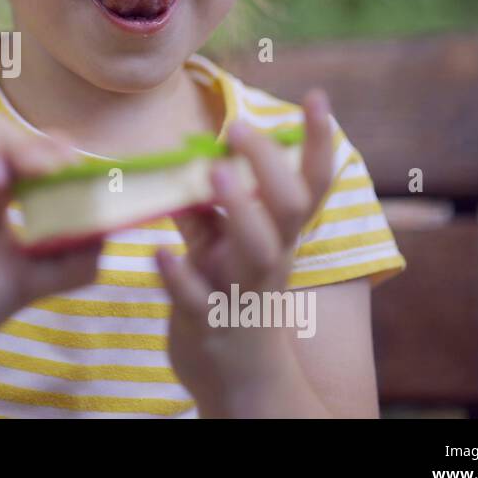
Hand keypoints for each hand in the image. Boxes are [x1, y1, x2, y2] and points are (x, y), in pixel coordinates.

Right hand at [0, 111, 104, 370]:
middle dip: (33, 148)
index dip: (58, 154)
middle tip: (52, 169)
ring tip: (4, 182)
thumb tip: (112, 229)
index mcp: (1, 194)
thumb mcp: (31, 279)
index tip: (80, 169)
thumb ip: (73, 259)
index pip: (34, 154)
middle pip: (9, 137)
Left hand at [155, 89, 336, 410]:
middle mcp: (270, 260)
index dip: (318, 142)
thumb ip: (205, 205)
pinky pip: (196, 298)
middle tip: (239, 127)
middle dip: (269, 164)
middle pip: (287, 207)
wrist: (240, 381)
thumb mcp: (222, 246)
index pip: (310, 184)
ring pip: (256, 251)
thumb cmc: (230, 296)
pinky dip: (177, 274)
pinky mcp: (209, 323)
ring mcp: (242, 292)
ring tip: (217, 170)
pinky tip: (159, 252)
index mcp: (279, 236)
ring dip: (239, 209)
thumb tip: (185, 156)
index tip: (317, 96)